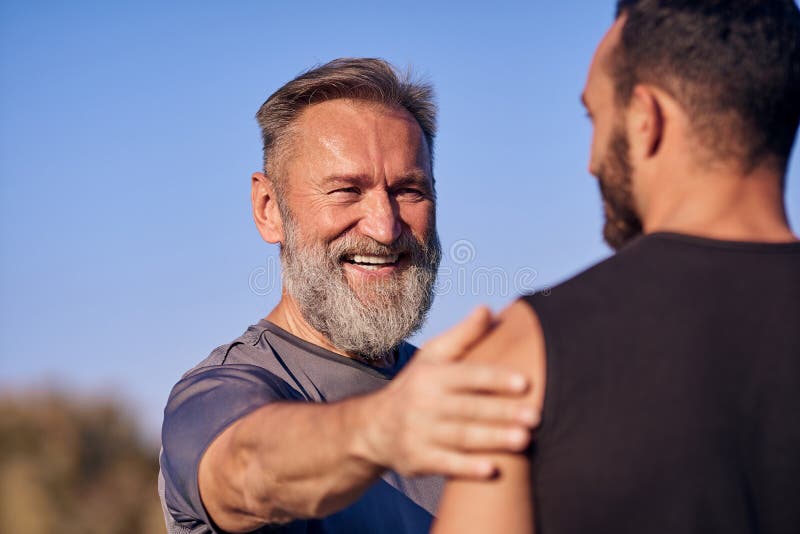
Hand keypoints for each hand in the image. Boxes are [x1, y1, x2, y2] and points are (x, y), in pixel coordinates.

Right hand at [354, 307, 539, 478]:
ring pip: (461, 437)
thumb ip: (463, 335)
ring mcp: (420, 433)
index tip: (524, 383)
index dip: (495, 379)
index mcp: (432, 375)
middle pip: (468, 409)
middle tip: (536, 416)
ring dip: (493, 439)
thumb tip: (488, 309)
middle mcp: (424, 403)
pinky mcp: (418, 460)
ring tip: (524, 440)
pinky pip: (446, 464)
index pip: (468, 376)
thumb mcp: (433, 356)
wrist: (374, 427)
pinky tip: (492, 470)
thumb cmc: (416, 385)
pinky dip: (468, 468)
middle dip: (502, 412)